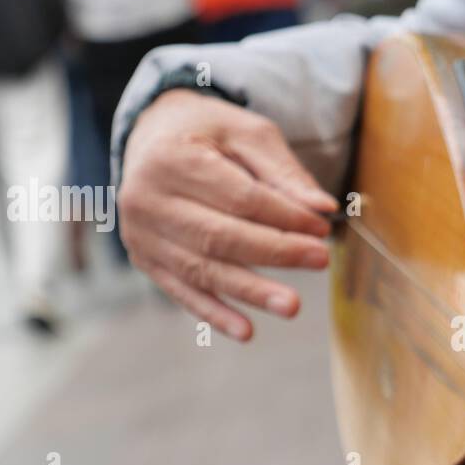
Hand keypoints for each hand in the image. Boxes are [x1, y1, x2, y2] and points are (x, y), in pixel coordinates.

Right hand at [117, 90, 338, 340]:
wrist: (151, 136)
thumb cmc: (207, 133)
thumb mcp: (247, 134)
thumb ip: (284, 172)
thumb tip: (323, 209)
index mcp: (173, 159)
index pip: (239, 198)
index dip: (284, 216)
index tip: (321, 227)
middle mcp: (147, 199)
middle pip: (220, 236)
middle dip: (275, 253)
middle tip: (321, 261)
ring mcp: (142, 234)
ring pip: (203, 270)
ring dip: (251, 292)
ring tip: (292, 306)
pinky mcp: (145, 259)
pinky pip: (183, 292)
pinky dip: (215, 314)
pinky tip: (247, 331)